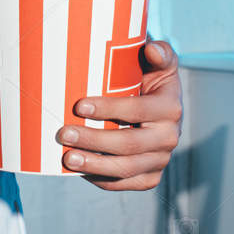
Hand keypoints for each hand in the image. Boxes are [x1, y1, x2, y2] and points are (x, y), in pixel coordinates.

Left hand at [54, 39, 180, 190]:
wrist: (157, 106)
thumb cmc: (149, 79)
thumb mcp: (159, 62)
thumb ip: (159, 52)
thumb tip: (151, 49)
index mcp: (170, 107)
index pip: (137, 110)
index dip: (108, 109)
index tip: (79, 106)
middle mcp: (169, 137)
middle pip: (129, 144)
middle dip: (94, 141)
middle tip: (63, 134)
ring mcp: (160, 160)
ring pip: (126, 168)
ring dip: (94, 165)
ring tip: (67, 158)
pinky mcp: (150, 176)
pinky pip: (125, 183)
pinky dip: (101, 179)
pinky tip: (79, 171)